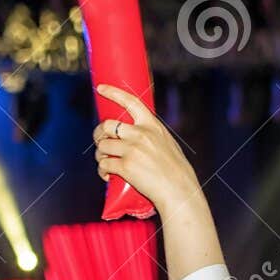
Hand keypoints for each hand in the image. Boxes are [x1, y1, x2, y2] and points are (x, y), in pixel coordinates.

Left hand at [93, 86, 205, 219]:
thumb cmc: (176, 172)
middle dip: (99, 134)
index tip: (100, 88)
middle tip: (100, 142)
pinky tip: (106, 176)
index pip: (130, 101)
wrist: (180, 192)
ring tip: (104, 163)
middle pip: (108, 125)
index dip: (113, 92)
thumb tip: (133, 135)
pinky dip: (102, 171)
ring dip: (99, 155)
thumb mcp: (168, 145)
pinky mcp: (126, 166)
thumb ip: (152, 137)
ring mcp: (132, 150)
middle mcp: (141, 134)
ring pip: (103, 146)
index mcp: (152, 126)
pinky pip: (104, 164)